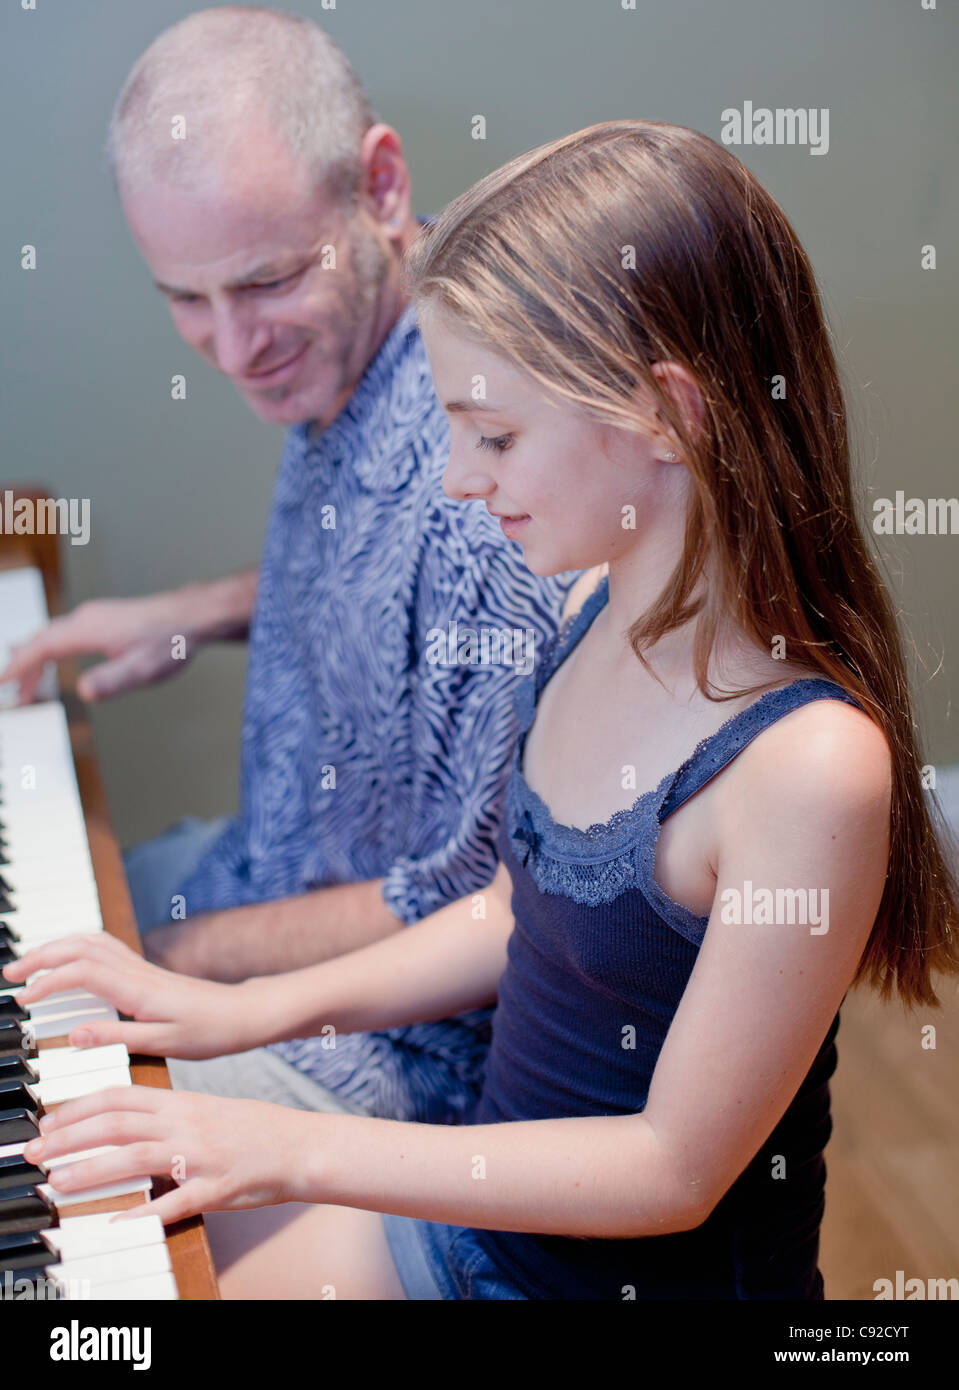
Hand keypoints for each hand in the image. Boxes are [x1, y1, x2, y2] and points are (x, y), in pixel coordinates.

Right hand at [0, 592, 201, 702]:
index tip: (3, 682)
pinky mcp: (103, 620)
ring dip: (37, 660)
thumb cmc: (171, 640)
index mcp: (87, 629)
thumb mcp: (143, 669)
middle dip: (24, 668)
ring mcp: (94, 617)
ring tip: (30, 686)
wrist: (193, 617)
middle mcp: (86, 619)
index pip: (40, 647)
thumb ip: (113, 681)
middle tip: (16, 694)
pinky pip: (65, 634)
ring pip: (52, 636)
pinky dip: (52, 651)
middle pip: (41, 641)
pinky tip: (56, 663)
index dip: (18, 666)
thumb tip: (86, 692)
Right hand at [1, 934, 259, 1058]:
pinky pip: (105, 947)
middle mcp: (137, 971)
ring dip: (57, 946)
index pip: (83, 973)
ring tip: (28, 965)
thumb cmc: (211, 1032)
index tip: (23, 999)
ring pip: (92, 941)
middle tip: (11, 974)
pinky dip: (77, 947)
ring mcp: (142, 967)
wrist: (244, 1013)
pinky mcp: (146, 970)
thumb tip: (71, 1034)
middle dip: (42, 955)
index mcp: (139, 990)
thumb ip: (116, 1037)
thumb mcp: (164, 1043)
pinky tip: (66, 960)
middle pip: (81, 947)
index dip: (48, 981)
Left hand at [22, 1087, 320, 1222]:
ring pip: (137, 1158)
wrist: (301, 1145)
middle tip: (35, 1153)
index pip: (120, 1097)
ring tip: (58, 1182)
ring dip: (92, 1171)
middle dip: (69, 1138)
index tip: (48, 1122)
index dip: (79, 1108)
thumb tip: (125, 1126)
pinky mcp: (218, 1188)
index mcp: (182, 1103)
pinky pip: (178, 1202)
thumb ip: (166, 1117)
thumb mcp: (206, 1111)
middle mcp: (187, 1125)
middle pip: (118, 1125)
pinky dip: (146, 1213)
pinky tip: (120, 1222)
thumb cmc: (253, 1130)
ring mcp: (202, 1156)